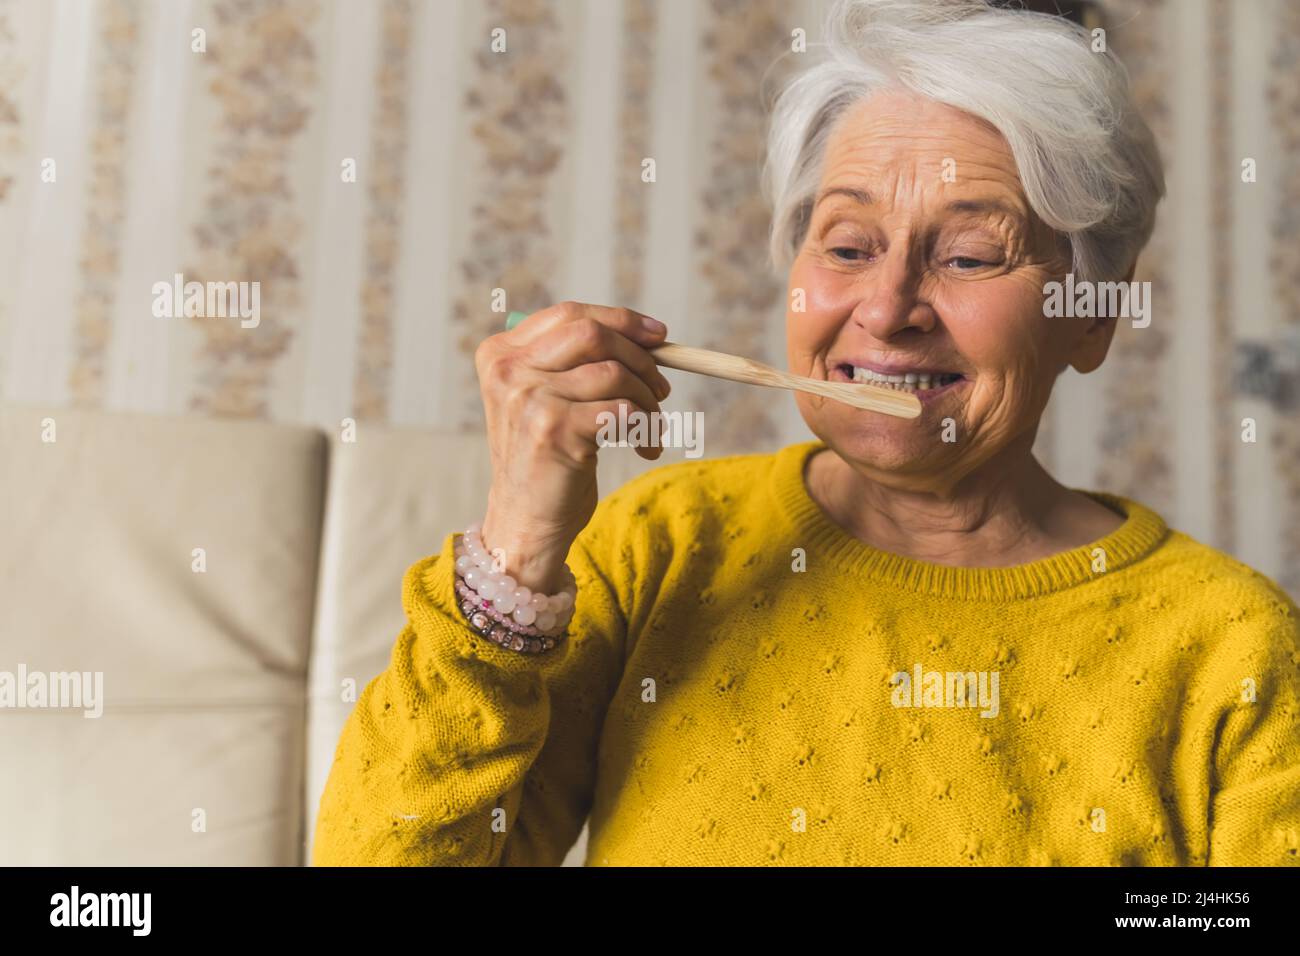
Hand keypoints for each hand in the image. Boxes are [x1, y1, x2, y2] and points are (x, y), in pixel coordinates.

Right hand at [473, 302, 671, 590]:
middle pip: (592, 334)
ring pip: (614, 374)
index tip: (659, 336)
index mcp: (501, 353)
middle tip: (661, 388)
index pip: (570, 314)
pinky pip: (622, 411)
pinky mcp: (553, 431)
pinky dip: (646, 428)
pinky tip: (644, 448)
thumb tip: (651, 336)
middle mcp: (509, 371)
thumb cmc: (546, 458)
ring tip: (652, 428)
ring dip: (647, 401)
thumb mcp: (549, 399)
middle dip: (640, 358)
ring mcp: (528, 399)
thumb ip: (579, 362)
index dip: (621, 320)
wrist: (525, 521)